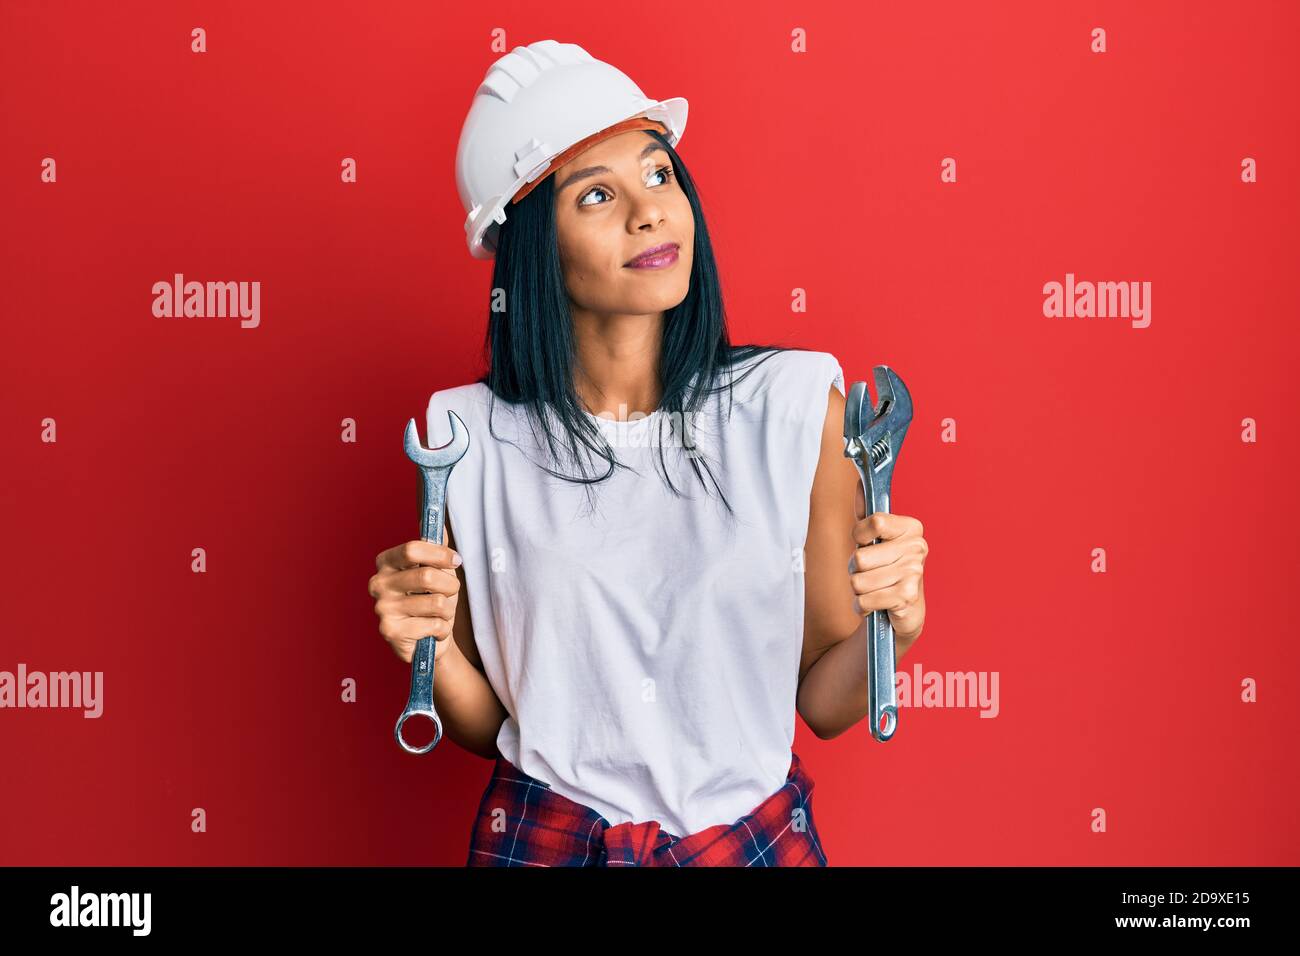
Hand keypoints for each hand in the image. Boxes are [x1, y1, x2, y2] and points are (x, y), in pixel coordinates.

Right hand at [369, 538, 462, 663]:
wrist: (430, 639)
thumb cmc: (432, 599)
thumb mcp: (438, 570)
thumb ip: (435, 546)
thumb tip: (437, 523)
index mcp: (386, 562)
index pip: (413, 549)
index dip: (440, 554)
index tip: (456, 560)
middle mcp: (378, 584)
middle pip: (426, 576)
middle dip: (450, 586)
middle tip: (450, 593)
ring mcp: (382, 609)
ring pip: (435, 603)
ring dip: (448, 610)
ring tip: (439, 614)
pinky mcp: (390, 632)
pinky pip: (434, 625)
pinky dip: (442, 629)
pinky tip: (432, 631)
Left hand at [850, 481, 927, 646]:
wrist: (904, 611)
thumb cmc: (886, 570)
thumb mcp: (875, 540)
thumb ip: (866, 512)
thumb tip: (860, 482)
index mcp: (911, 528)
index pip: (875, 521)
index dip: (860, 536)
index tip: (867, 543)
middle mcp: (917, 548)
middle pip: (859, 557)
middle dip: (855, 570)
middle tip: (871, 573)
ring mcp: (914, 572)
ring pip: (858, 581)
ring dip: (859, 590)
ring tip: (874, 589)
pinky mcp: (907, 597)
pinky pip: (865, 600)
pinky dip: (863, 606)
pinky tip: (876, 604)